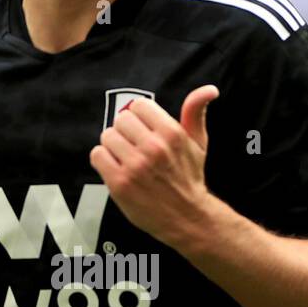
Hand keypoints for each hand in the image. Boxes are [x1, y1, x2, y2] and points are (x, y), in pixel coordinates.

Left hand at [89, 85, 219, 247]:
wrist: (187, 217)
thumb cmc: (189, 178)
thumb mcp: (198, 143)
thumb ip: (196, 113)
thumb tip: (210, 89)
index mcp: (171, 133)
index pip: (138, 105)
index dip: (138, 117)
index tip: (143, 130)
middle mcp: (153, 148)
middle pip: (120, 120)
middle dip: (125, 132)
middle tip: (133, 146)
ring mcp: (135, 166)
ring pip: (107, 136)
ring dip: (113, 147)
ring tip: (125, 158)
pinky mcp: (119, 183)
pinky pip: (97, 156)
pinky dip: (103, 161)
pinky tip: (116, 168)